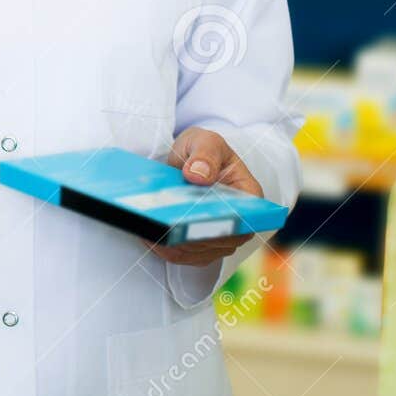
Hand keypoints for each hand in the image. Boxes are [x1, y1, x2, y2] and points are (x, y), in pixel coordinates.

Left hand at [148, 126, 264, 266]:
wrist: (189, 159)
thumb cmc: (203, 150)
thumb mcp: (206, 141)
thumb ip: (205, 154)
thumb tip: (198, 175)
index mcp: (249, 198)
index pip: (241, 220)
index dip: (219, 224)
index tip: (190, 220)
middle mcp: (239, 224)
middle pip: (216, 240)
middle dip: (187, 233)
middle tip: (159, 224)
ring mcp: (220, 239)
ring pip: (196, 251)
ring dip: (171, 242)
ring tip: (147, 229)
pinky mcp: (200, 247)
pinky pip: (182, 254)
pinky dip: (164, 247)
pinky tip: (146, 235)